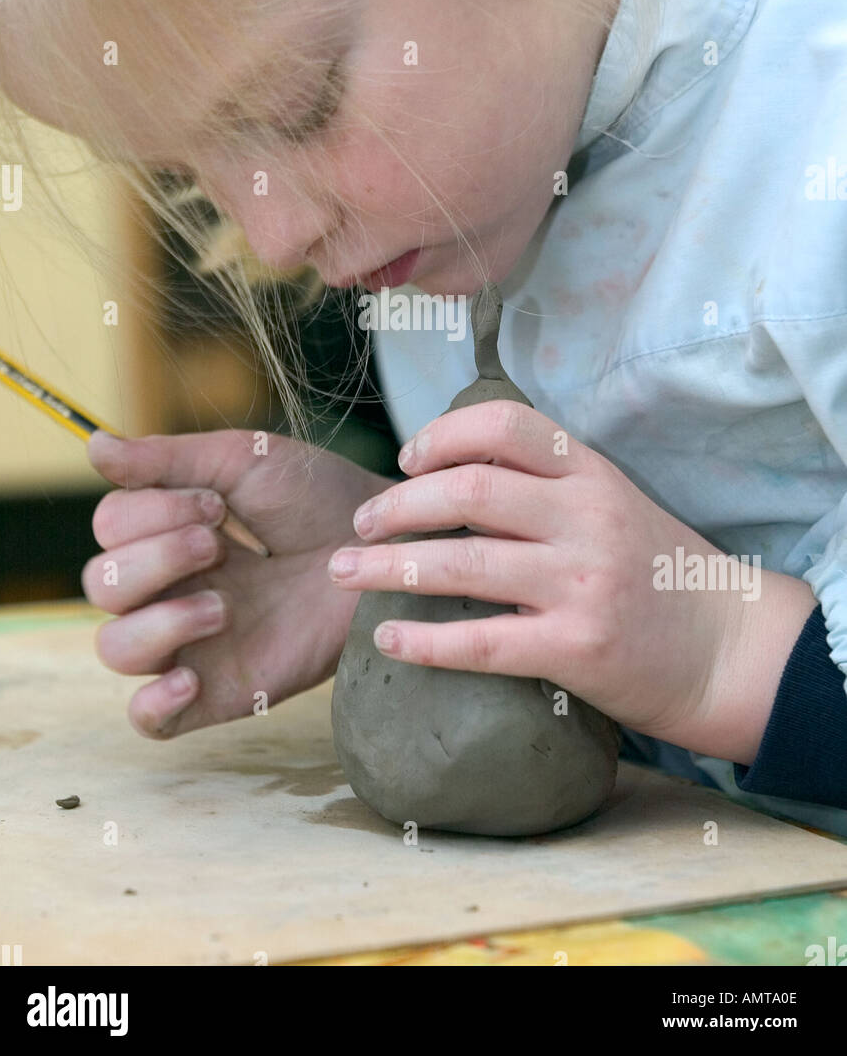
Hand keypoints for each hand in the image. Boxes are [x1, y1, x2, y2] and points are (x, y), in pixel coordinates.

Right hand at [84, 428, 397, 738]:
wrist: (387, 549)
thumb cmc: (321, 500)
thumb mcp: (244, 463)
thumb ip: (168, 458)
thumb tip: (92, 446)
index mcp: (171, 533)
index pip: (110, 528)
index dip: (150, 512)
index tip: (215, 505)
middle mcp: (173, 589)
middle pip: (102, 586)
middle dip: (153, 558)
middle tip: (216, 543)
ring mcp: (194, 643)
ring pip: (115, 650)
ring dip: (157, 620)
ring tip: (222, 606)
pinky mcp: (224, 692)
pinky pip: (152, 721)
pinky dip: (151, 706)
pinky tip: (186, 678)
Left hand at [326, 401, 815, 762]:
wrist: (726, 648)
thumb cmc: (655, 573)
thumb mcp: (611, 504)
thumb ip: (545, 486)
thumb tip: (449, 475)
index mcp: (590, 474)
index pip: (505, 424)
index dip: (441, 436)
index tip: (404, 462)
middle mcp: (585, 517)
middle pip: (468, 488)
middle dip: (397, 505)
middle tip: (360, 524)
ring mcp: (581, 583)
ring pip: (462, 562)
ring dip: (389, 566)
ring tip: (346, 570)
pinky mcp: (576, 648)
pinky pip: (481, 641)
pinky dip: (424, 639)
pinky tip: (388, 638)